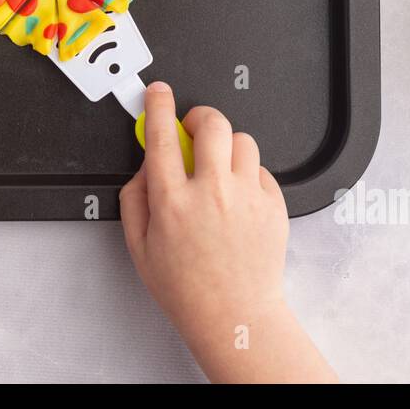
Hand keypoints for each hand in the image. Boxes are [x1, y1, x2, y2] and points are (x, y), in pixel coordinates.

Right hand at [119, 82, 335, 382]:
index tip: (158, 93)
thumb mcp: (139, 246)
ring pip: (242, 140)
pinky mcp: (273, 204)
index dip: (158, 105)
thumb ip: (135, 198)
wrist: (234, 315)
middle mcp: (211, 193)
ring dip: (226, 144)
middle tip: (195, 128)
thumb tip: (146, 163)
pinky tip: (237, 196)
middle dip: (200, 116)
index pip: (162, 136)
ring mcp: (246, 197)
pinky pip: (261, 168)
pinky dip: (247, 173)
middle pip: (212, 123)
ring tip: (219, 167)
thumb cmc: (186, 288)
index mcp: (172, 202)